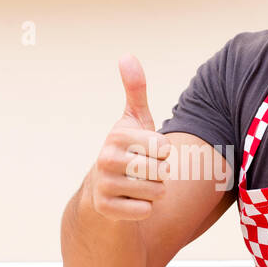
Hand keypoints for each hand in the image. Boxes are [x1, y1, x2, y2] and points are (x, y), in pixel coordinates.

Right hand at [89, 54, 172, 221]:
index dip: (164, 153)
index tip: (149, 152)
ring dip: (154, 192)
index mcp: (117, 136)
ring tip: (138, 185)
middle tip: (144, 171)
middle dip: (161, 174)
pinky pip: (145, 210)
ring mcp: (104, 185)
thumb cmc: (129, 150)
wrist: (103, 190)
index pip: (164, 147)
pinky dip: (144, 208)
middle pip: (162, 171)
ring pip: (156, 192)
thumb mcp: (135, 120)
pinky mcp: (105, 209)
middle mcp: (106, 159)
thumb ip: (136, 90)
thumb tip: (126, 55)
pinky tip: (131, 201)